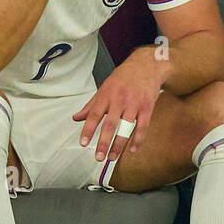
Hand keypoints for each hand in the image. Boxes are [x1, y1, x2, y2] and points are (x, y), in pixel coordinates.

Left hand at [73, 49, 168, 163]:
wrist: (147, 66)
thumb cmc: (124, 77)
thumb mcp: (104, 87)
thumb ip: (91, 105)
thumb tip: (76, 118)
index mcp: (107, 94)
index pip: (94, 114)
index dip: (88, 130)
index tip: (84, 143)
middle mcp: (120, 99)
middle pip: (110, 124)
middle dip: (104, 143)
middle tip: (99, 157)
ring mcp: (135, 104)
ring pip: (126, 128)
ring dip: (119, 145)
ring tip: (112, 157)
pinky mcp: (147, 108)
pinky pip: (143, 127)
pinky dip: (138, 140)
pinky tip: (132, 150)